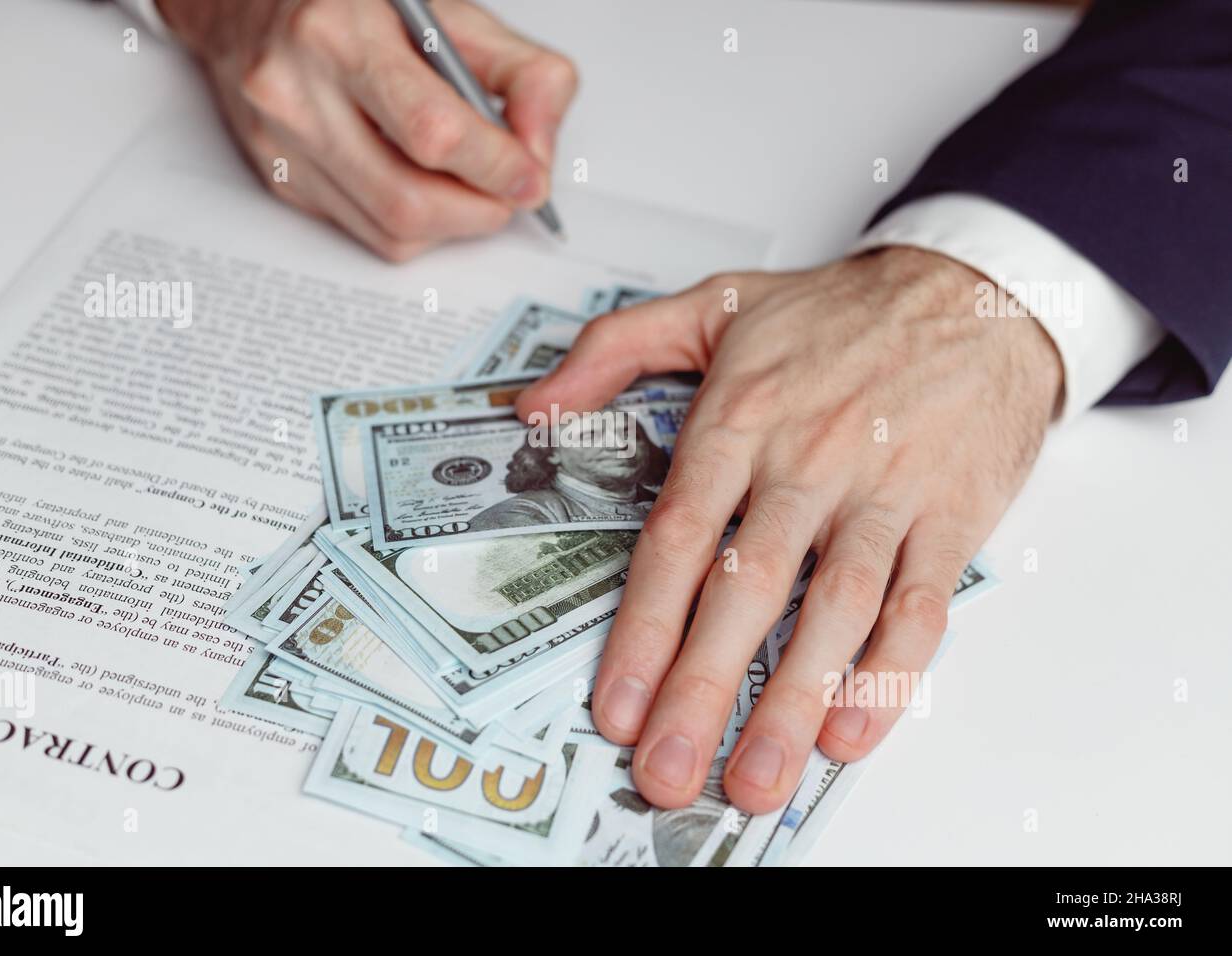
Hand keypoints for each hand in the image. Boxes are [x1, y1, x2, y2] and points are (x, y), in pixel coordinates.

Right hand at [157, 0, 576, 260]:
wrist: (243, 3)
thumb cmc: (350, 3)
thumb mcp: (447, 12)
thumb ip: (520, 73)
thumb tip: (539, 155)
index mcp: (339, 35)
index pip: (432, 133)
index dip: (495, 167)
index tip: (531, 178)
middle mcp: (296, 94)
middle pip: (409, 202)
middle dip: (480, 212)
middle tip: (511, 193)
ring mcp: (282, 147)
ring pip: (390, 233)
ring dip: (452, 225)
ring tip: (472, 186)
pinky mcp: (280, 183)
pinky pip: (367, 233)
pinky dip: (414, 223)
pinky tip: (424, 181)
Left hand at [516, 248, 1062, 812]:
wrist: (978, 290)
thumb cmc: (842, 311)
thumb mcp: (714, 303)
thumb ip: (615, 348)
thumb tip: (534, 405)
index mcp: (741, 419)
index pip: (678, 539)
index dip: (641, 628)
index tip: (614, 704)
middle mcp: (806, 462)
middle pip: (746, 590)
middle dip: (702, 689)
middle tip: (666, 771)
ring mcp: (882, 492)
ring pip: (833, 609)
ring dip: (794, 702)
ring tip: (755, 780)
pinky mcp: (949, 516)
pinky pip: (920, 604)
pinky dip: (890, 672)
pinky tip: (852, 731)